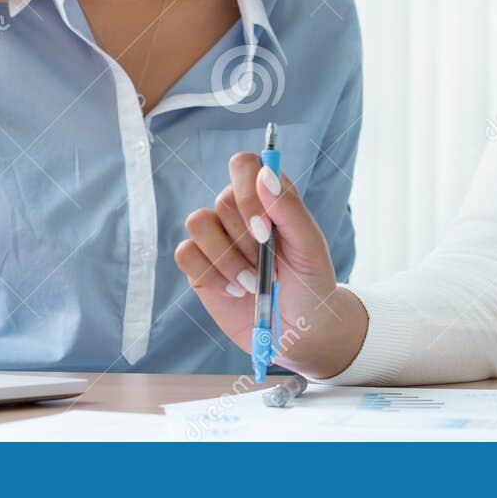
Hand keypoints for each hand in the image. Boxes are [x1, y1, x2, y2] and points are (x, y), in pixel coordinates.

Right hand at [175, 151, 367, 378]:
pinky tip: (233, 291)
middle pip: (222, 199)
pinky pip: (185, 253)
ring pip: (198, 223)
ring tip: (252, 283)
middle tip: (270, 268)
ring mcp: (217, 237)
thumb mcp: (310, 248)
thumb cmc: (310, 285)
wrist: (297, 333)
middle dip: (246, 240)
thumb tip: (264, 174)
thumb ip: (289, 208)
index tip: (264, 228)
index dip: (247, 191)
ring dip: (228, 259)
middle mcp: (239, 211)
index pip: (244, 164)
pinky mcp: (199, 265)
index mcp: (269, 197)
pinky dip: (211, 275)